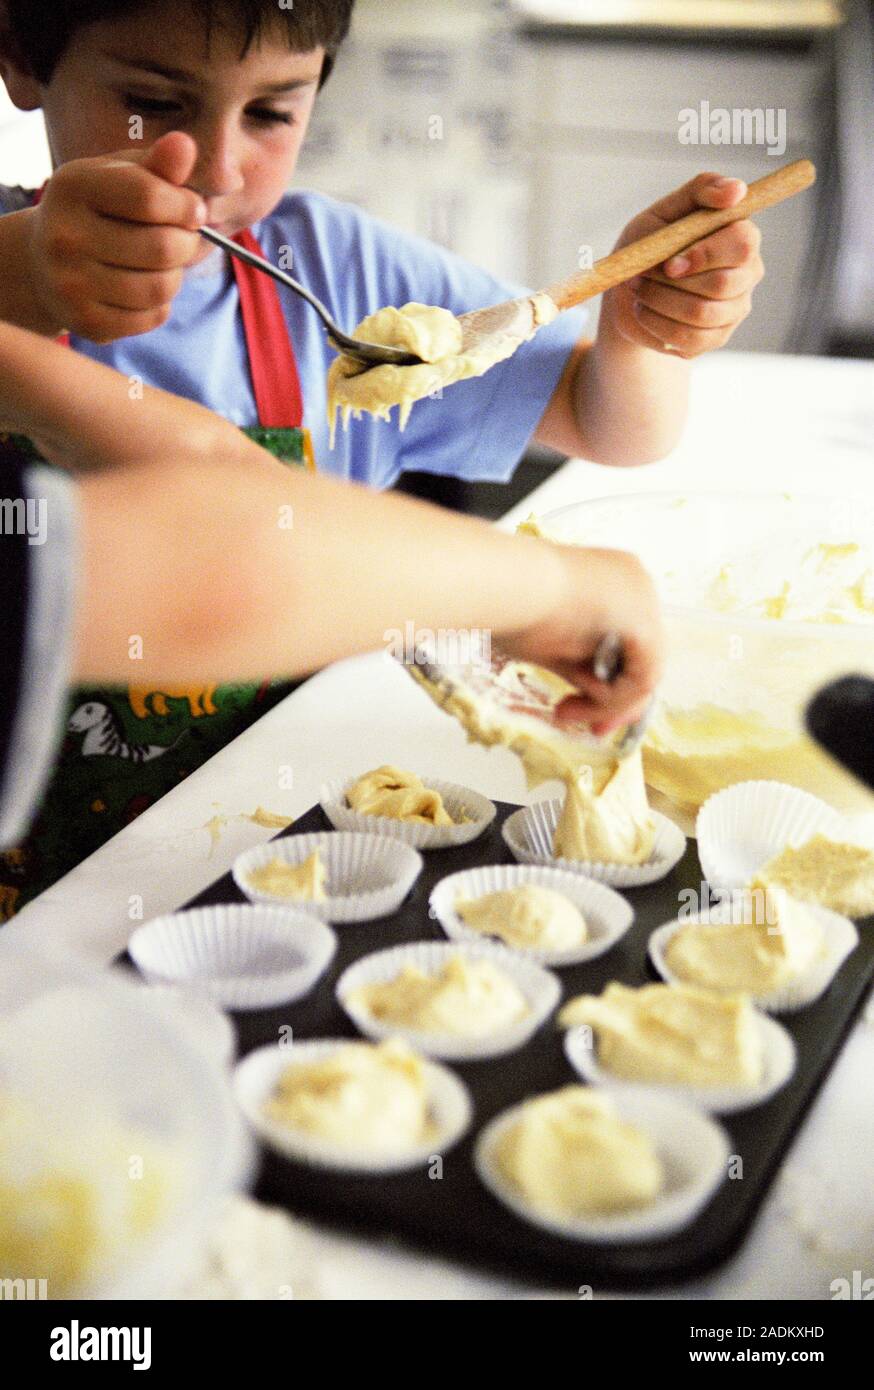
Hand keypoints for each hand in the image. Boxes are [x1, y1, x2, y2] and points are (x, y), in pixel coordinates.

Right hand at [27, 132, 205, 343]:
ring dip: (177, 275)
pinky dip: (162, 303)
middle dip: (187, 243)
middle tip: (183, 239)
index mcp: (74, 186)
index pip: (149, 197)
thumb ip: (156, 165)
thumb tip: (184, 146)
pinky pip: (152, 316)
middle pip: (162, 247)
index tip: (193, 210)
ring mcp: (71, 283)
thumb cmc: (97, 211)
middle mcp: (64, 235)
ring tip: (166, 263)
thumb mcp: (120, 177)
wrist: (45, 262)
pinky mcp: (86, 322)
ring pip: (161, 287)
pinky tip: (147, 287)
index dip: (186, 206)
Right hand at [502, 545, 664, 734]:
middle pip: (640, 658)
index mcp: (612, 579)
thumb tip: (593, 691)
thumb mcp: (551, 641)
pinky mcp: (643, 622)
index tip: (576, 707)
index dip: (608, 684)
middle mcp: (636, 584)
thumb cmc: (508, 604)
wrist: (501, 586)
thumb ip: (579, 663)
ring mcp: (643, 599)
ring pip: (643, 672)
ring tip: (566, 712)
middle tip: (591, 727)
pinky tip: (575, 704)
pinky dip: (611, 701)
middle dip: (614, 702)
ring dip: (606, 705)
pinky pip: (641, 678)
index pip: (626, 641)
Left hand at [604, 173, 764, 358]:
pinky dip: (656, 325)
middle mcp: (747, 275)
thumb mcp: (667, 210)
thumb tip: (737, 190)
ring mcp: (733, 310)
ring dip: (659, 302)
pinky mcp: (715, 338)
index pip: (741, 245)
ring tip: (637, 289)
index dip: (704, 255)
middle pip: (721, 285)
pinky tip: (643, 310)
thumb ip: (702, 189)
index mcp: (742, 237)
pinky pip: (689, 339)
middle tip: (640, 274)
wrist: (629, 289)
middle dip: (672, 283)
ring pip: (701, 314)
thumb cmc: (651, 243)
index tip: (669, 263)